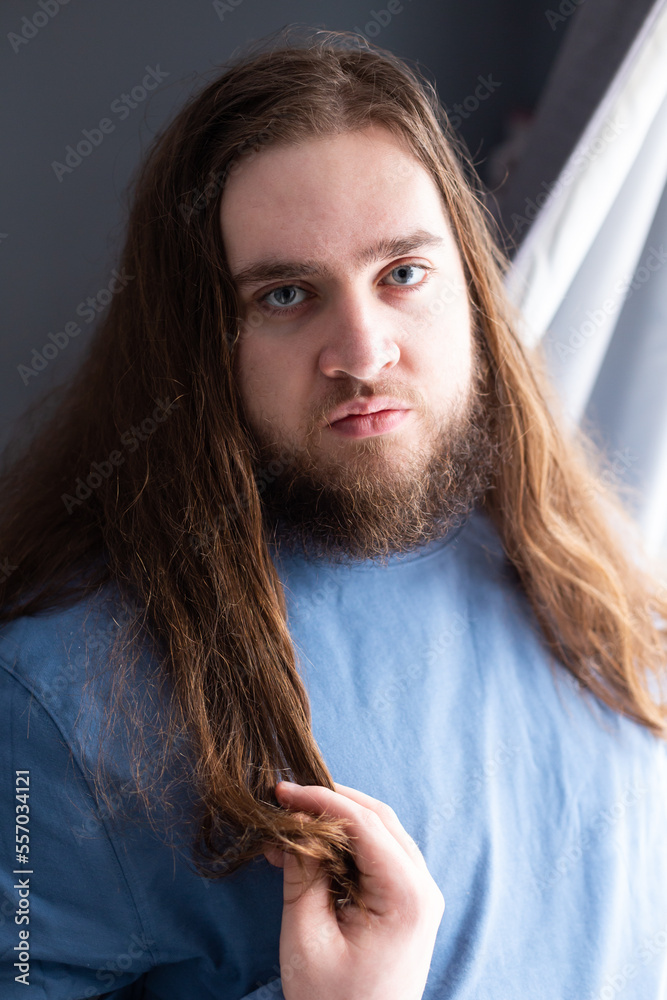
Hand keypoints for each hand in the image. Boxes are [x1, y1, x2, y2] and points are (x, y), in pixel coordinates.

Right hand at [263, 780, 444, 999]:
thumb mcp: (307, 936)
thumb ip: (303, 873)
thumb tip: (295, 824)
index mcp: (407, 895)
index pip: (365, 823)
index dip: (321, 799)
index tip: (282, 792)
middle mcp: (423, 887)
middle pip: (378, 819)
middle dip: (329, 802)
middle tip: (285, 800)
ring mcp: (419, 894)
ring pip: (380, 831)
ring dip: (337, 820)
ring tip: (292, 823)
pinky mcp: (407, 903)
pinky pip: (379, 855)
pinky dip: (346, 843)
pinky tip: (312, 847)